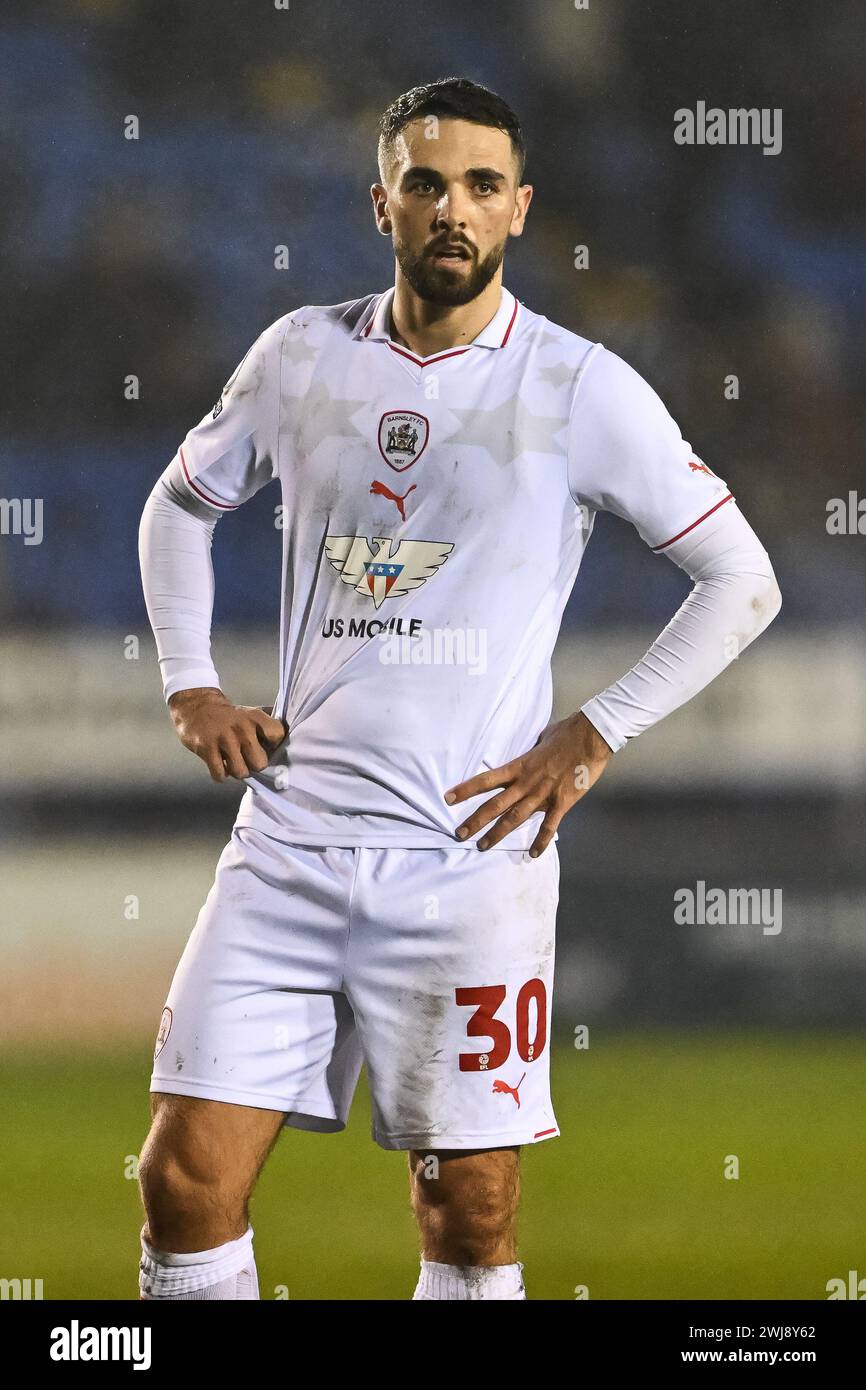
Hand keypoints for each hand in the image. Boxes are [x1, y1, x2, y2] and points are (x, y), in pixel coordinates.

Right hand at [168, 687, 286, 781]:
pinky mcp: (206, 748)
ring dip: (236, 771)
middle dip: (253, 766)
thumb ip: (269, 725)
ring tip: (232, 763)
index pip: (277, 736)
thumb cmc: (230, 717)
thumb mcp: (251, 714)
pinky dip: (220, 775)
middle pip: (260, 763)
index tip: (265, 748)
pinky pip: (220, 774)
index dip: (273, 747)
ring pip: (240, 772)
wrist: (196, 708)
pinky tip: (219, 766)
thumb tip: (293, 737)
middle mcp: (242, 727)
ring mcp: (223, 738)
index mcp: (255, 717)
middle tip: (246, 760)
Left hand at [443, 712, 613, 855]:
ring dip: (498, 834)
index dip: (466, 789)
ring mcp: (544, 794)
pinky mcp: (562, 802)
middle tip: (459, 833)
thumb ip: (533, 749)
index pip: (486, 779)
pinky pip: (549, 826)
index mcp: (520, 766)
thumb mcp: (542, 738)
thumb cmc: (568, 732)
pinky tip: (533, 854)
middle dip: (475, 820)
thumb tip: (532, 749)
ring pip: (515, 818)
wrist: (592, 736)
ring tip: (482, 847)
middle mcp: (527, 782)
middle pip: (495, 804)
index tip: (448, 798)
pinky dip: (540, 841)